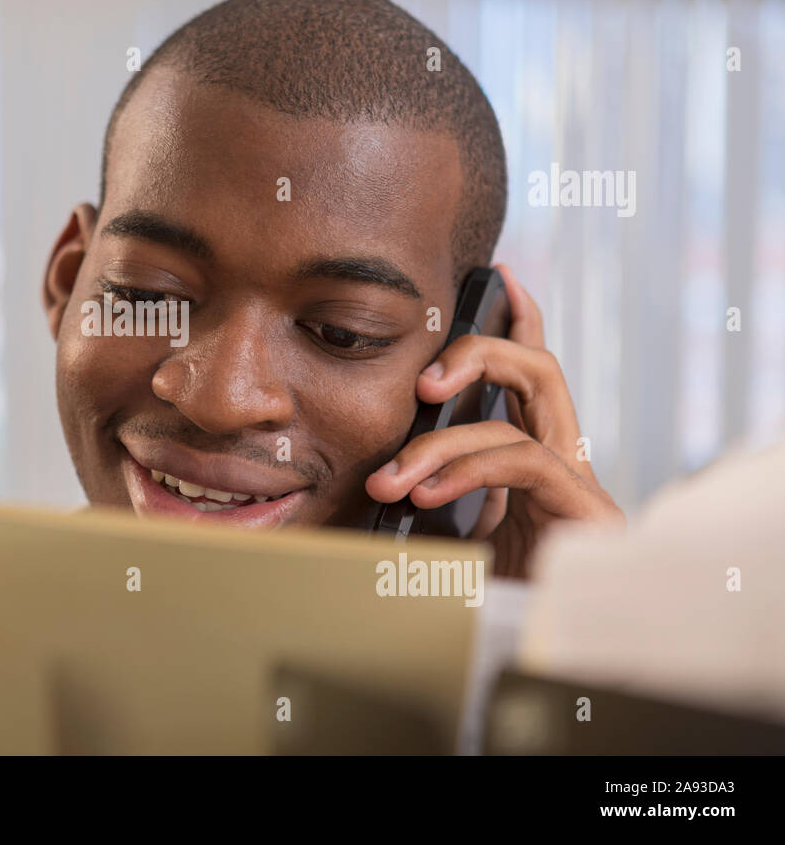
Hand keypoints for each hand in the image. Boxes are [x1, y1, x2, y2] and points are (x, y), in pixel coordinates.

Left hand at [365, 263, 623, 577]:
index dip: (515, 318)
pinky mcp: (580, 510)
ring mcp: (573, 480)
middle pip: (538, 366)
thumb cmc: (485, 594)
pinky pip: (524, 460)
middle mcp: (556, 455)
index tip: (492, 276)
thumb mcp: (436, 537)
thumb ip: (413, 500)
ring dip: (446, 437)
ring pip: (529, 406)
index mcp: (525, 452)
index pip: (525, 372)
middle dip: (481, 349)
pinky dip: (466, 469)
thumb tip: (349, 482)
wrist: (539, 653)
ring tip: (391, 479)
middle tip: (420, 379)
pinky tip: (423, 495)